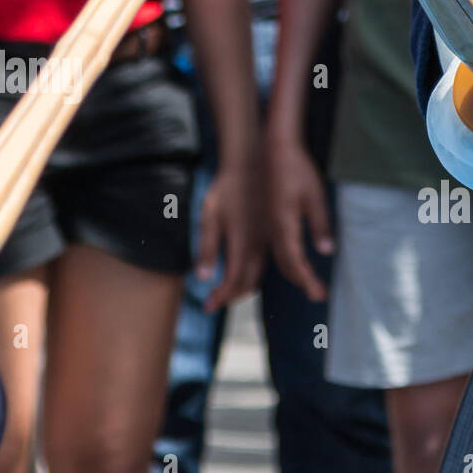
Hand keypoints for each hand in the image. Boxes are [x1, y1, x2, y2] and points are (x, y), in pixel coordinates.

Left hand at [196, 163, 262, 311]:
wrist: (252, 165)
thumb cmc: (227, 188)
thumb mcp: (210, 215)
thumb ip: (206, 247)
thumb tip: (201, 277)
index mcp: (241, 242)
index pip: (232, 280)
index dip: (221, 297)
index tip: (208, 306)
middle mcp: (257, 246)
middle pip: (247, 283)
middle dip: (230, 297)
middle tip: (214, 302)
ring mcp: (266, 241)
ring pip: (257, 275)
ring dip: (242, 289)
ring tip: (226, 293)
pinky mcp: (270, 235)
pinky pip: (263, 263)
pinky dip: (252, 276)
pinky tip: (242, 274)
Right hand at [266, 135, 332, 300]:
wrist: (274, 149)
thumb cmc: (297, 169)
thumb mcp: (315, 196)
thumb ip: (320, 224)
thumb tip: (327, 251)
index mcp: (283, 224)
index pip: (295, 262)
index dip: (307, 280)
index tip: (320, 295)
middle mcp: (273, 228)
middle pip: (286, 263)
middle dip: (303, 281)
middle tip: (319, 295)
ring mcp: (270, 223)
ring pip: (279, 256)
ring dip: (295, 272)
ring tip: (310, 284)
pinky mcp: (270, 218)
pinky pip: (277, 246)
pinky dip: (287, 260)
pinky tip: (297, 262)